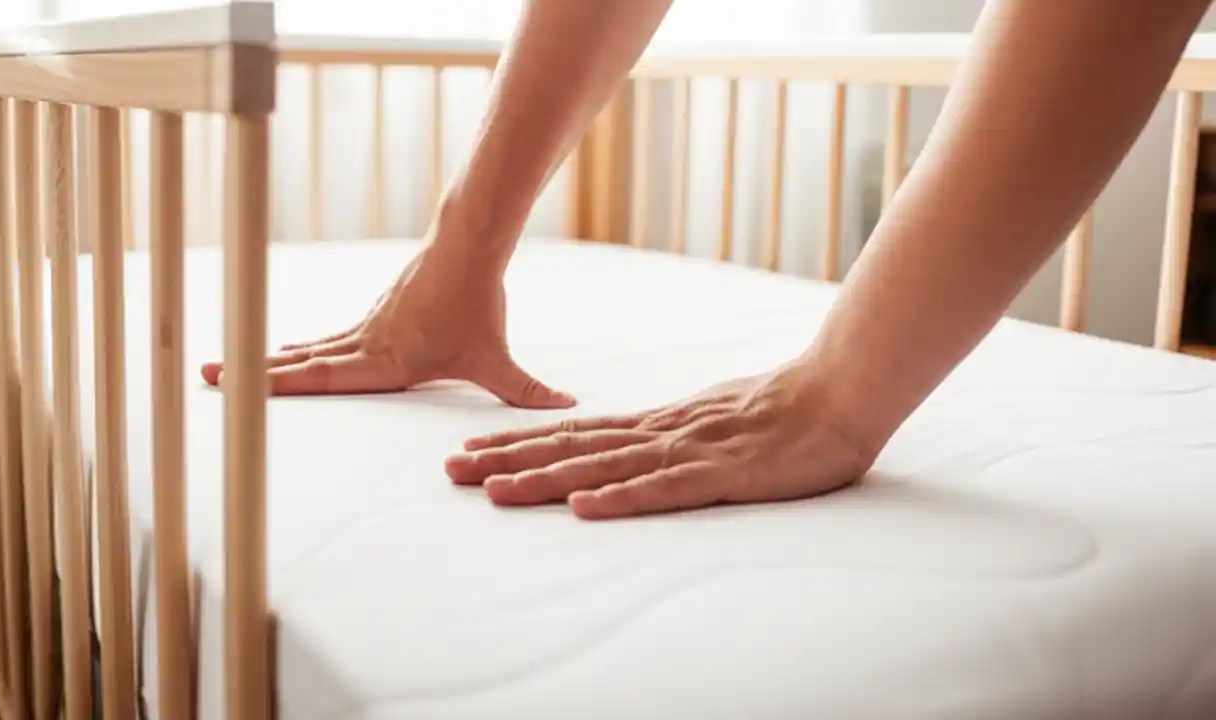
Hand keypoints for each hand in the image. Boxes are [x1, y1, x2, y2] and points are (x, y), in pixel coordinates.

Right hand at [200, 241, 573, 407]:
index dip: (277, 385)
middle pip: (301, 362)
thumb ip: (526, 390)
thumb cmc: (477, 304)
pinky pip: (330, 338)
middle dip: (255, 374)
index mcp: (384, 360)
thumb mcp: (498, 358)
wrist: (467, 247)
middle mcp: (365, 343)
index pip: (321, 378)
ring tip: (231, 370)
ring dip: (271, 360)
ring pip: (311, 348)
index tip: (237, 387)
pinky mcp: (375, 316)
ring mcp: (366, 327)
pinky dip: (304, 349)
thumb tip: (566, 409)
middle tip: (208, 376)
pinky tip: (292, 354)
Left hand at [444, 362, 878, 519]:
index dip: (521, 443)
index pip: (576, 434)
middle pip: (572, 448)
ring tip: (494, 491)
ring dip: (546, 480)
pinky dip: (623, 498)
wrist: (840, 390)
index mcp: (658, 424)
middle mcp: (660, 433)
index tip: (474, 451)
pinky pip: (666, 489)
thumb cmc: (784, 409)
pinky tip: (586, 508)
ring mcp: (689, 450)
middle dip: (509, 461)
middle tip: (453, 471)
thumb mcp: (714, 420)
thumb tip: (638, 447)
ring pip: (604, 467)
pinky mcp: (723, 473)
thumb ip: (675, 436)